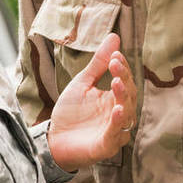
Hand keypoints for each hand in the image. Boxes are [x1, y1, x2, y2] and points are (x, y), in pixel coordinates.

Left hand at [47, 33, 135, 171]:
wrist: (53, 140)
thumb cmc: (70, 113)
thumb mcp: (83, 83)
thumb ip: (98, 63)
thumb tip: (114, 36)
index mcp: (114, 98)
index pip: (125, 80)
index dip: (122, 68)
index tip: (115, 55)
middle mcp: (119, 114)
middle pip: (129, 95)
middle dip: (123, 79)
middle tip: (115, 65)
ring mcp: (115, 130)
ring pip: (127, 114)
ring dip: (123, 98)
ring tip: (116, 83)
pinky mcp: (107, 146)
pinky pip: (116, 134)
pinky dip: (118, 123)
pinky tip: (117, 110)